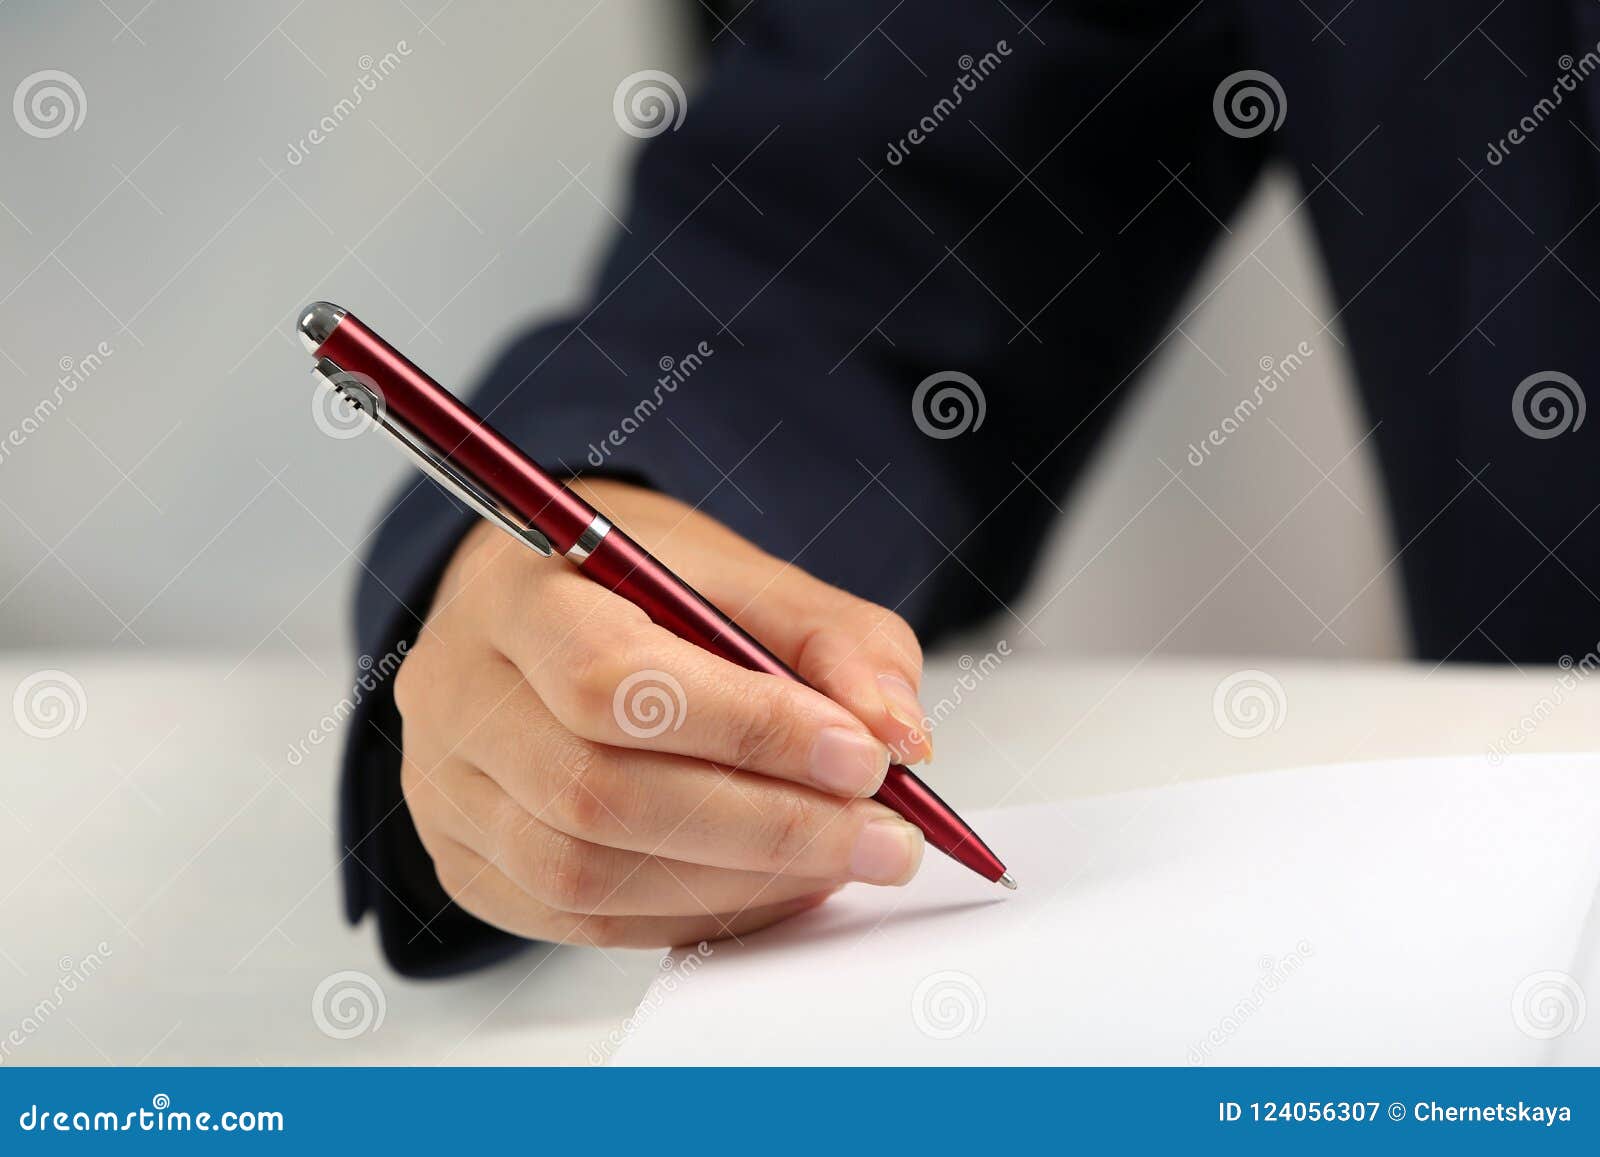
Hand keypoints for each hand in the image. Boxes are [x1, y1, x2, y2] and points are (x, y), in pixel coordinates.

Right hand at [392, 478, 934, 948]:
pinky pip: (584, 921)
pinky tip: (774, 888)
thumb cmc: (638, 588)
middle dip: (768, 826)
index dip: (749, 729)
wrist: (539, 611)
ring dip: (739, 883)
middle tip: (883, 837)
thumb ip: (835, 640)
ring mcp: (447, 790)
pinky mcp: (468, 863)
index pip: (618, 681)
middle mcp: (457, 696)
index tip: (864, 758)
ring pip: (588, 875)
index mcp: (517, 594)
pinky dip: (696, 914)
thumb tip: (898, 735)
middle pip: (600, 794)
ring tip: (840, 860)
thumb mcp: (743, 576)